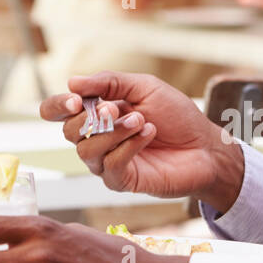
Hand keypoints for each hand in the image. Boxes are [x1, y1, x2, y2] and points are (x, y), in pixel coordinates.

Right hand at [40, 70, 244, 210]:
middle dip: (89, 118)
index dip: (57, 106)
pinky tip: (148, 134)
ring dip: (113, 131)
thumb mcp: (144, 87)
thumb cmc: (176, 115)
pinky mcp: (122, 181)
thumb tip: (72, 82)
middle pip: (68, 131)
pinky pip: (110, 165)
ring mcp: (106, 162)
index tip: (75, 100)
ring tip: (141, 120)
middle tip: (115, 109)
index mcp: (95, 112)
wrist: (206, 145)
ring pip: (86, 151)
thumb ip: (109, 82)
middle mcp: (95, 138)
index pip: (56, 111)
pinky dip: (128, 146)